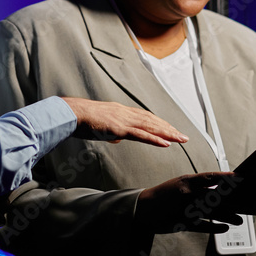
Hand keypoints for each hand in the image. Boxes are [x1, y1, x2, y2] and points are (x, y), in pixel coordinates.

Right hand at [61, 97, 188, 146]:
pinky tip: (166, 144)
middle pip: (152, 121)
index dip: (160, 124)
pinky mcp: (119, 128)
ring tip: (181, 140)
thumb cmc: (82, 120)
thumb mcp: (100, 126)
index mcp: (121, 112)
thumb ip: (111, 131)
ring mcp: (123, 119)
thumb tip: (118, 138)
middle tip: (183, 137)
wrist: (72, 114)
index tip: (171, 130)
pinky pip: (141, 134)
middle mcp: (126, 113)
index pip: (145, 118)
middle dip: (169, 129)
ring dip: (168, 133)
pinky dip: (155, 139)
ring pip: (151, 127)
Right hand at [135, 172, 243, 234]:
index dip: (226, 178)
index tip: (239, 178)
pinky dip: (215, 227)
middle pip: (214, 197)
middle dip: (231, 202)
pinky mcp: (182, 222)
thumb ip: (198, 186)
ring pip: (211, 212)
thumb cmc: (164, 195)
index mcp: (186, 181)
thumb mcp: (179, 184)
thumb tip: (219, 188)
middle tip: (245, 204)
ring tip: (239, 220)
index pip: (210, 177)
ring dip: (228, 216)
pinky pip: (203, 226)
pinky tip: (224, 228)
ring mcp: (184, 209)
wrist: (142, 208)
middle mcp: (187, 193)